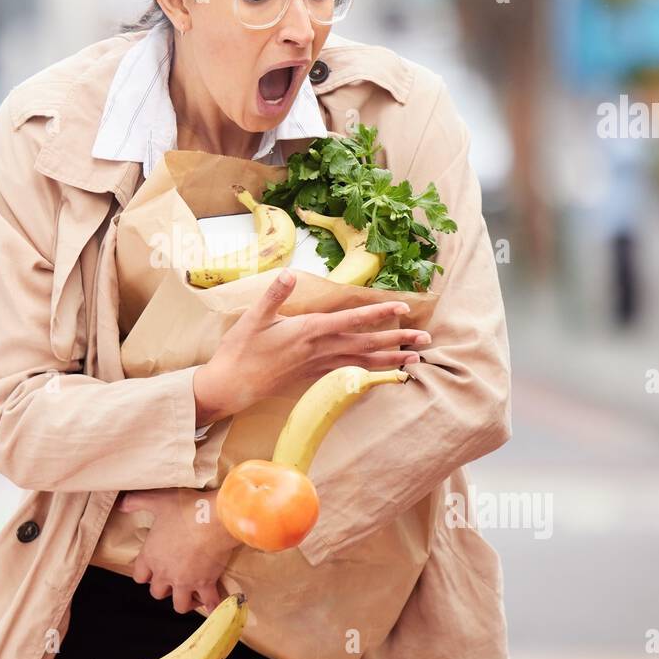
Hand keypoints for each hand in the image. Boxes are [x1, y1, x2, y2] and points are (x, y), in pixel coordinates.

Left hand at [118, 489, 239, 613]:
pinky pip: (208, 603)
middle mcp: (165, 573)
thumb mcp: (158, 500)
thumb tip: (121, 505)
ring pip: (179, 605)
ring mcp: (185, 582)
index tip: (154, 569)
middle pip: (157, 592)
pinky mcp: (205, 584)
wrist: (213, 519)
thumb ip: (137, 502)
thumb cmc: (186, 510)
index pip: (139, 576)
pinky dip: (211, 605)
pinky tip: (213, 603)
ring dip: (185, 601)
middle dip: (164, 588)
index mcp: (151, 556)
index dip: (146, 574)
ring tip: (192, 594)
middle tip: (174, 578)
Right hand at [193, 269, 429, 424]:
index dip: (379, 313)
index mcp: (310, 330)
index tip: (403, 307)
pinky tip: (384, 375)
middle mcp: (321, 349)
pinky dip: (371, 375)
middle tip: (426, 339)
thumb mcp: (254, 317)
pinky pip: (351, 376)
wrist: (231, 385)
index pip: (352, 319)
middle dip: (399, 341)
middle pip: (368, 344)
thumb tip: (287, 273)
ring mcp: (320, 367)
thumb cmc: (241, 349)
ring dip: (392, 361)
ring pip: (364, 363)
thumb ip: (274, 294)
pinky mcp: (316, 378)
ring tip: (416, 359)